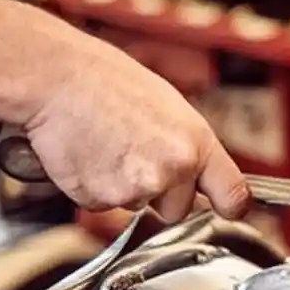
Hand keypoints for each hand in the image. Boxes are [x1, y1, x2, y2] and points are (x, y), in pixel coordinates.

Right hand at [23, 36, 248, 220]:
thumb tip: (198, 170)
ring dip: (123, 187)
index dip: (232, 206)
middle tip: (133, 154)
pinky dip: (94, 187)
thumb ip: (188, 145)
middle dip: (160, 193)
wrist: (56, 80)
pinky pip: (103, 205)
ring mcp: (137, 188)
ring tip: (107, 145)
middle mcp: (173, 170)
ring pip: (137, 207)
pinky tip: (88, 155)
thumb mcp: (168, 107)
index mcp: (196, 143)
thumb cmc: (106, 83)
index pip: (233, 194)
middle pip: (178, 209)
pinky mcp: (101, 199)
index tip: (230, 209)